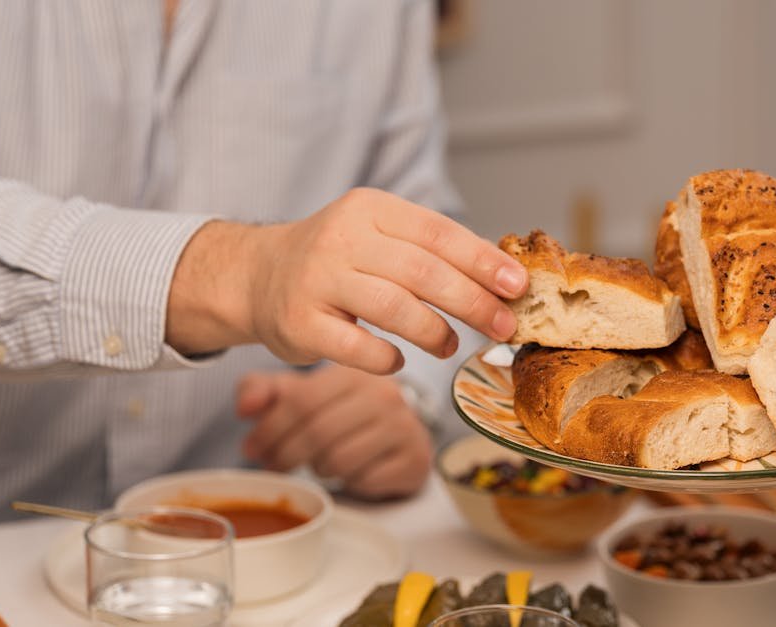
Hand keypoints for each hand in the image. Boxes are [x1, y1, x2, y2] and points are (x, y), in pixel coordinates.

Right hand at [167, 187, 527, 373]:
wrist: (257, 275)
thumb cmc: (339, 260)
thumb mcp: (381, 236)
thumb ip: (433, 252)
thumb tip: (505, 280)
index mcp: (371, 210)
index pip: (439, 233)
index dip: (483, 261)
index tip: (517, 286)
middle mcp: (341, 238)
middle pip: (423, 272)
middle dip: (472, 302)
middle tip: (502, 325)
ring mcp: (317, 280)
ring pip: (394, 308)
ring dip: (434, 332)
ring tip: (450, 345)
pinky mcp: (299, 322)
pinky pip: (358, 347)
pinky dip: (388, 359)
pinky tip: (400, 360)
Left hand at [237, 363, 432, 497]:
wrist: (399, 435)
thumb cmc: (342, 414)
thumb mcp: (301, 395)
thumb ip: (263, 392)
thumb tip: (244, 408)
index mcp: (353, 373)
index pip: (302, 400)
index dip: (269, 429)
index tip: (252, 448)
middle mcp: (385, 395)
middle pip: (318, 432)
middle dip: (286, 455)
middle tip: (273, 466)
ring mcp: (405, 427)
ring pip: (339, 459)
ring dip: (318, 469)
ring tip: (318, 463)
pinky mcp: (415, 459)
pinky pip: (365, 480)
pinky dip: (349, 482)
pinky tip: (350, 472)